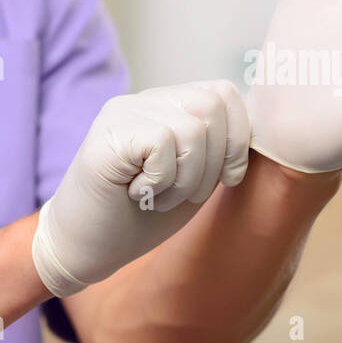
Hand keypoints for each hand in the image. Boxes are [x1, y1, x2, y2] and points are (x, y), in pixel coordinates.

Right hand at [32, 81, 249, 295]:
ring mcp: (121, 113)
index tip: (228, 177)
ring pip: (192, 128)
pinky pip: (162, 143)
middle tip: (184, 192)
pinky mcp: (105, 135)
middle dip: (214, 160)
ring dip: (187, 177)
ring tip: (158, 195)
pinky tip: (138, 193)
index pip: (223, 93)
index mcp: (166, 107)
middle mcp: (143, 101)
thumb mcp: (194, 180)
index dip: (238, 137)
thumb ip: (218, 150)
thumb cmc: (138, 218)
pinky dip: (162, 179)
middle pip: (212, 105)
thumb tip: (260, 133)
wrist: (82, 249)